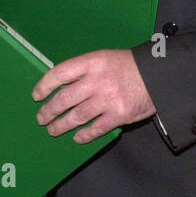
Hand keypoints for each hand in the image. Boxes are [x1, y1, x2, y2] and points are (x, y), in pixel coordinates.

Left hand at [32, 49, 155, 143]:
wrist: (158, 75)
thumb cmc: (129, 66)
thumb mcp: (104, 58)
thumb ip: (84, 70)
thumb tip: (60, 85)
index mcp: (92, 62)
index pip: (60, 73)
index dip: (44, 85)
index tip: (37, 95)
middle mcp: (98, 80)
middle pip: (65, 98)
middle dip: (49, 110)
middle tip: (41, 118)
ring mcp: (108, 99)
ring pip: (77, 116)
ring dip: (61, 125)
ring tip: (53, 130)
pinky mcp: (120, 115)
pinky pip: (96, 128)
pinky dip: (85, 135)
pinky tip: (77, 138)